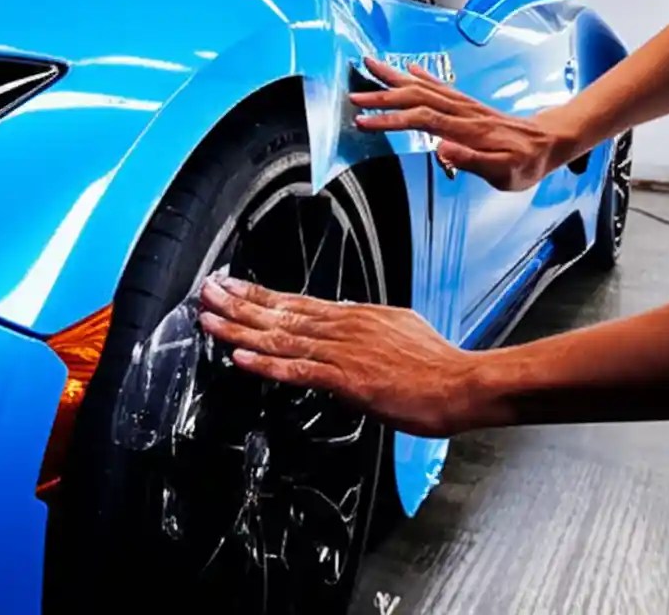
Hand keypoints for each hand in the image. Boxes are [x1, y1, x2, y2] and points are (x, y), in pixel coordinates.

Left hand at [198, 277, 509, 437]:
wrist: (463, 382)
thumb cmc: (436, 364)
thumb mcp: (397, 328)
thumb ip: (365, 326)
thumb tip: (347, 319)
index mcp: (353, 316)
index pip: (296, 301)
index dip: (259, 294)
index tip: (232, 285)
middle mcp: (342, 327)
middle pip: (280, 312)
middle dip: (238, 302)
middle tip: (205, 291)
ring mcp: (342, 351)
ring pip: (281, 338)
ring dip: (241, 328)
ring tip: (209, 318)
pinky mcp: (348, 379)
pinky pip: (299, 370)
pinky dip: (267, 364)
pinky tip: (241, 357)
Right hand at [348, 57, 585, 190]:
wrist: (549, 144)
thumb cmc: (527, 163)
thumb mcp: (505, 173)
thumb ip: (474, 162)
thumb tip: (443, 150)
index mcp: (468, 130)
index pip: (422, 120)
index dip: (392, 119)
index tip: (365, 121)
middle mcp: (464, 112)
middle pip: (416, 97)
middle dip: (383, 95)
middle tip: (354, 93)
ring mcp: (465, 105)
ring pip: (424, 86)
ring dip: (395, 77)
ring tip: (370, 65)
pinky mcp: (468, 104)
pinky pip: (440, 85)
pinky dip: (421, 75)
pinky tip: (408, 70)